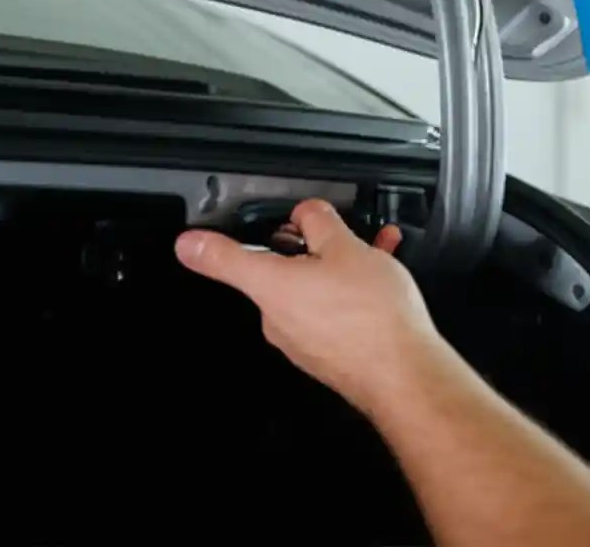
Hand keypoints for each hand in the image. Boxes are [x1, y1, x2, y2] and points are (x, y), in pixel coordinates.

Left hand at [175, 199, 444, 411]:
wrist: (403, 375)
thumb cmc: (374, 317)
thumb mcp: (347, 247)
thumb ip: (319, 222)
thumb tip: (305, 214)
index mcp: (271, 286)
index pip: (224, 260)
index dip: (205, 246)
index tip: (186, 243)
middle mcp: (277, 317)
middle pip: (280, 270)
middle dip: (311, 249)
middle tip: (343, 238)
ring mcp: (300, 340)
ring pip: (311, 291)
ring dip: (339, 270)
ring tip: (377, 258)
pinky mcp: (325, 355)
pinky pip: (329, 313)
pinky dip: (350, 296)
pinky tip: (380, 286)